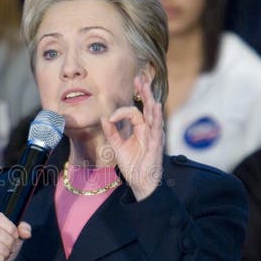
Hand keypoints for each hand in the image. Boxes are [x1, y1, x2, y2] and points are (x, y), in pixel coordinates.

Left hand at [101, 75, 164, 200]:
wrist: (140, 183)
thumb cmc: (133, 166)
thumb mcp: (118, 146)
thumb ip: (111, 132)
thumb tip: (104, 117)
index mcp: (141, 129)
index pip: (133, 112)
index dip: (121, 112)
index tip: (110, 118)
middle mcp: (149, 130)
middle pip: (148, 107)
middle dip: (144, 92)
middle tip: (139, 78)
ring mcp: (154, 136)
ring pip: (153, 114)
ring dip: (150, 99)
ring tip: (147, 86)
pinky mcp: (156, 145)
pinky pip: (157, 129)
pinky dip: (156, 117)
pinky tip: (156, 106)